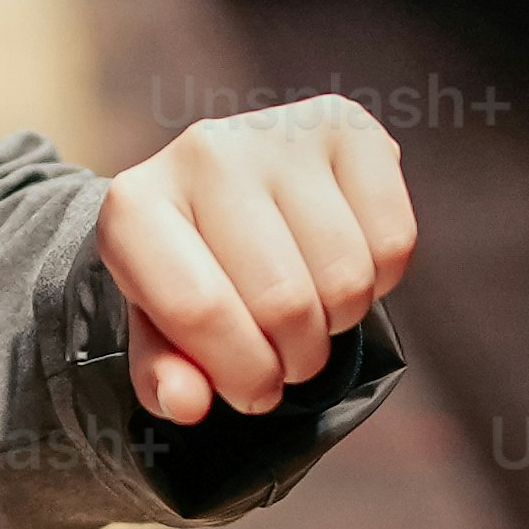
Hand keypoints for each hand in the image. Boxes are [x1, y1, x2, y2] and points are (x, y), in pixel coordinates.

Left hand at [101, 96, 417, 424]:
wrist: (224, 195)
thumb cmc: (191, 276)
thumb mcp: (161, 334)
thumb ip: (164, 376)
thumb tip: (190, 403)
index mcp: (134, 207)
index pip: (200, 310)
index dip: (241, 375)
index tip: (255, 394)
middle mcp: (203, 153)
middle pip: (284, 302)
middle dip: (296, 358)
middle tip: (287, 355)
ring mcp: (278, 132)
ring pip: (347, 277)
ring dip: (338, 321)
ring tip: (312, 308)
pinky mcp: (346, 125)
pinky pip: (394, 241)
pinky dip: (380, 281)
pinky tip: (341, 264)